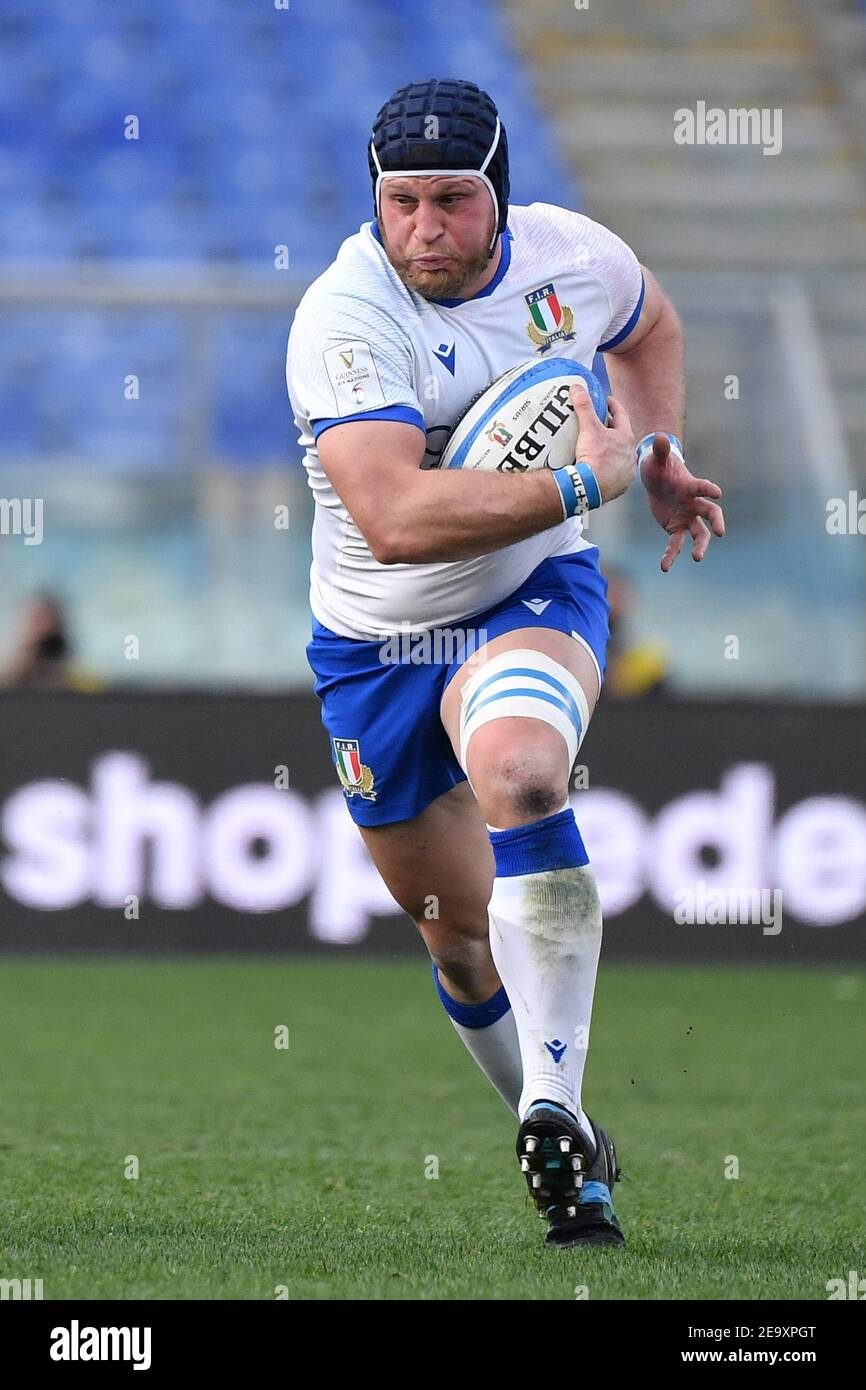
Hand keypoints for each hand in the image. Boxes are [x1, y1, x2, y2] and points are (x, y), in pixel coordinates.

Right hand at [568, 384, 635, 502]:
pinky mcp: (619, 486)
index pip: (621, 415)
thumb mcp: (588, 428)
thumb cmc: (595, 457)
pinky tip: (597, 468)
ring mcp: (626, 471)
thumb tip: (577, 387)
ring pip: (618, 455)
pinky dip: (607, 468)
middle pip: (620, 436)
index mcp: (626, 438)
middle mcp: (630, 454)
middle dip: (610, 429)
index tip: (606, 401)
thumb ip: (584, 406)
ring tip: (596, 447)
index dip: (612, 406)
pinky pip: (614, 473)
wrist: (591, 488)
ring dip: (610, 450)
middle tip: (597, 423)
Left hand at [639, 433, 724, 570]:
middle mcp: (694, 504)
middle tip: (720, 532)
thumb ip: (659, 451)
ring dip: (699, 546)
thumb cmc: (658, 467)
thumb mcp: (655, 459)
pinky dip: (671, 556)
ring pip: (699, 534)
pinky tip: (664, 567)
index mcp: (690, 486)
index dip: (709, 489)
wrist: (656, 480)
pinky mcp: (676, 529)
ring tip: (696, 558)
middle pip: (710, 513)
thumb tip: (659, 437)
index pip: (702, 488)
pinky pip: (676, 545)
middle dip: (716, 521)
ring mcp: (687, 517)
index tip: (717, 492)